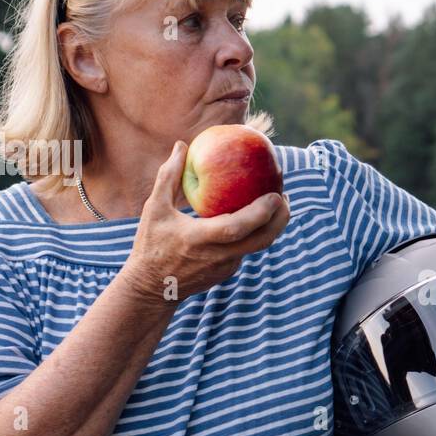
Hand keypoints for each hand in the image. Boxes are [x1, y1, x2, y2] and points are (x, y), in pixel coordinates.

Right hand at [122, 140, 290, 303]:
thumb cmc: (151, 244)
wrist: (152, 289)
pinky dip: (256, 233)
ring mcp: (226, 267)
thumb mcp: (153, 209)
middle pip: (262, 240)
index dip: (261, 213)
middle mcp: (218, 256)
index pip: (239, 228)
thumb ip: (168, 176)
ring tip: (277, 203)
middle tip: (284, 196)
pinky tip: (256, 216)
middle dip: (281, 219)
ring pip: (258, 246)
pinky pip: (247, 249)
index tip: (276, 194)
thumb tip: (181, 146)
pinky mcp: (228, 272)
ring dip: (272, 226)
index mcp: (200, 239)